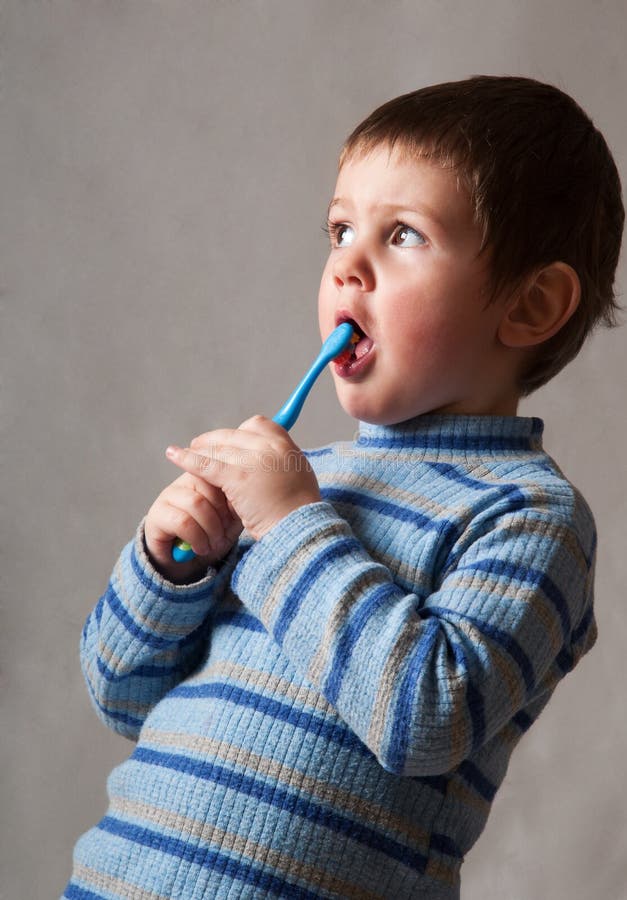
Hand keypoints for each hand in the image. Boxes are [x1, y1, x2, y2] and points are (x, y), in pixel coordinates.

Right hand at [144, 471, 242, 582]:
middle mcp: (184, 482)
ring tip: (214, 543)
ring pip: (195, 502)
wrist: (191, 565)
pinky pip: (182, 521)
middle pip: (208, 483)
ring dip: (210, 529)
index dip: (230, 495)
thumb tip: (241, 490)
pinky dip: (197, 538)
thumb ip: (238, 501)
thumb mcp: (233, 519)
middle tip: (225, 532)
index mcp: (205, 477)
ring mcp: (168, 496)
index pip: (218, 468)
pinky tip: (200, 548)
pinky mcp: (156, 515)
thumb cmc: (213, 538)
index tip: (236, 515)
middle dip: (222, 513)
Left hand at [165, 415, 321, 540]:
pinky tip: (174, 455)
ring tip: (187, 450)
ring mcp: (253, 461)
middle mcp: (270, 448)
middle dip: (216, 440)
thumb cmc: (298, 512)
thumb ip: (281, 463)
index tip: (232, 440)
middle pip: (234, 435)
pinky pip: (206, 464)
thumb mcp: (298, 477)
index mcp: (286, 446)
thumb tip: (264, 460)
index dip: (240, 433)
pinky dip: (187, 458)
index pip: (257, 425)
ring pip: (219, 449)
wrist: (298, 530)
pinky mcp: (236, 477)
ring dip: (201, 449)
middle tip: (201, 444)